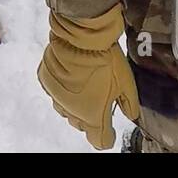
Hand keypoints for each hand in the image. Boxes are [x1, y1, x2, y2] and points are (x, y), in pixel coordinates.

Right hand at [37, 4, 139, 149]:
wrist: (80, 37)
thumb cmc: (105, 60)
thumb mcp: (126, 82)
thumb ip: (129, 103)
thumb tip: (132, 115)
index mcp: (93, 116)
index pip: (100, 141)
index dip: (107, 137)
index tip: (111, 130)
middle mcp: (72, 112)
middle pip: (83, 125)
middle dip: (92, 117)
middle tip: (101, 98)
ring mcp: (57, 98)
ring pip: (67, 110)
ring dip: (76, 104)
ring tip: (86, 86)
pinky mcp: (46, 83)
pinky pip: (55, 93)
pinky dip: (63, 89)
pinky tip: (72, 76)